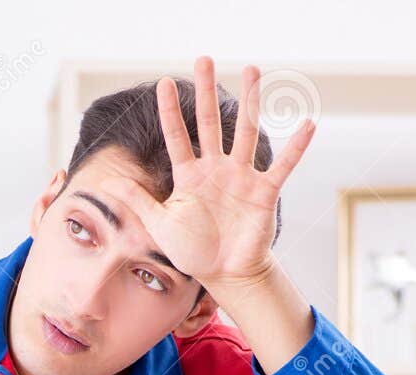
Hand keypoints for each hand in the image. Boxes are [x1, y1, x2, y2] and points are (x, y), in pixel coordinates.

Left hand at [89, 56, 315, 291]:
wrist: (224, 274)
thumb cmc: (192, 250)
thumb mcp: (159, 225)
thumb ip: (138, 201)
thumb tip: (108, 185)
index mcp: (190, 176)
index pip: (177, 136)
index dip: (170, 111)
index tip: (163, 83)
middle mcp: (216, 169)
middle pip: (211, 122)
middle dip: (207, 91)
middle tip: (204, 59)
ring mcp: (241, 177)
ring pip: (247, 131)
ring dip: (251, 101)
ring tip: (252, 70)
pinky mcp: (263, 192)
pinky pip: (282, 166)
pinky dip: (297, 147)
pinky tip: (307, 123)